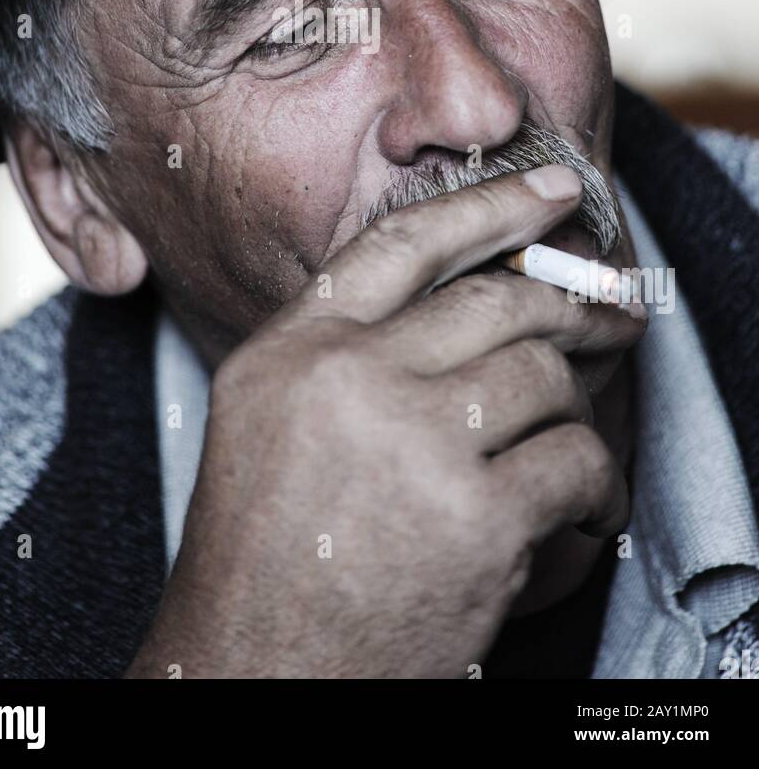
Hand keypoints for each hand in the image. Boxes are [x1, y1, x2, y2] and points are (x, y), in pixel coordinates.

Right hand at [126, 164, 644, 678]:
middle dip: (572, 302)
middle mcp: (345, 379)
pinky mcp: (476, 518)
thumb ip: (343, 349)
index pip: (402, 243)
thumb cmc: (266, 560)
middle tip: (614, 310)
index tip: (551, 190)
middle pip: (493, 301)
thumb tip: (460, 296)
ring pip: (543, 375)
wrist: (255, 680)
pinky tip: (581, 509)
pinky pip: (576, 458)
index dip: (488, 204)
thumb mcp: (266, 420)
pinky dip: (596, 485)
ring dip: (573, 412)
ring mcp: (412, 444)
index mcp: (290, 351)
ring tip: (568, 449)